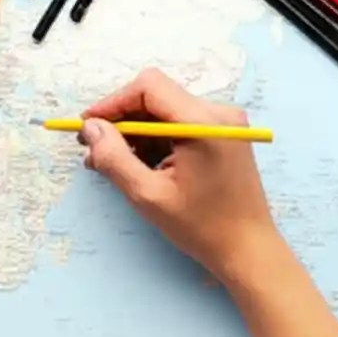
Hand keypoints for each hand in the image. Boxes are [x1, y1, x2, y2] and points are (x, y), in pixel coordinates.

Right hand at [80, 69, 278, 284]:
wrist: (249, 249)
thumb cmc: (202, 227)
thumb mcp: (148, 195)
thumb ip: (114, 158)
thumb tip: (90, 128)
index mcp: (202, 123)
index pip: (149, 87)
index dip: (113, 103)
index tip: (88, 127)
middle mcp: (218, 113)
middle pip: (157, 97)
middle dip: (122, 120)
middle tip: (94, 148)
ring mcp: (225, 123)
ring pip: (166, 111)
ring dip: (138, 133)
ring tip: (114, 163)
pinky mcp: (225, 134)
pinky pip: (181, 124)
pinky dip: (157, 140)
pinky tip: (142, 165)